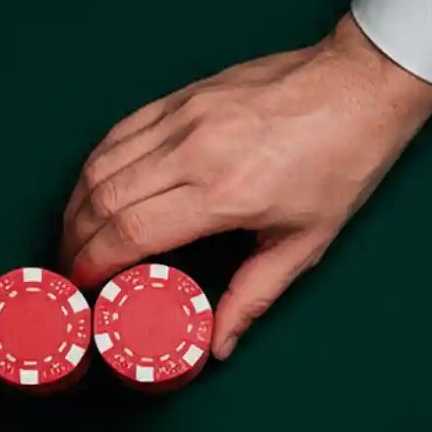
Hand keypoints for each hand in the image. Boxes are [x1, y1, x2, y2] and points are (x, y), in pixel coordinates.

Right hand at [61, 13, 431, 358]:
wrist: (360, 87)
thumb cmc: (341, 164)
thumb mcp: (304, 243)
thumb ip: (252, 297)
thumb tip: (216, 344)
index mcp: (225, 194)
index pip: (131, 233)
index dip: (94, 264)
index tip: (83, 286)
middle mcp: (194, 151)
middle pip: (103, 198)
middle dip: (75, 240)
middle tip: (72, 268)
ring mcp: (184, 117)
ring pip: (102, 162)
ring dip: (78, 202)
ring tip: (74, 233)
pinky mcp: (183, 96)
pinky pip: (121, 130)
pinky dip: (97, 163)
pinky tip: (95, 187)